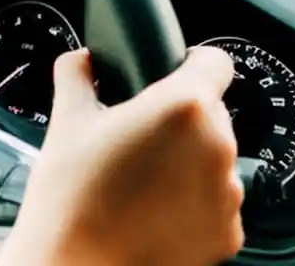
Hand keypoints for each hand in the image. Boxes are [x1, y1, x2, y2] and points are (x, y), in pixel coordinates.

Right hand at [0, 47, 242, 265]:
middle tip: (138, 142)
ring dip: (189, 164)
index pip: (215, 62)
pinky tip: (154, 211)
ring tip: (142, 182)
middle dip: (181, 123)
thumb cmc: (71, 199)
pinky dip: (193, 205)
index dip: (192, 64)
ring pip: (215, 160)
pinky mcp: (227, 233)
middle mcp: (216, 147)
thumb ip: (78, 74)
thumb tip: (82, 60)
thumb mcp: (67, 121)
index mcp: (183, 107)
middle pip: (212, 115)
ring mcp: (226, 195)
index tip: (175, 75)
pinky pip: (217, 204)